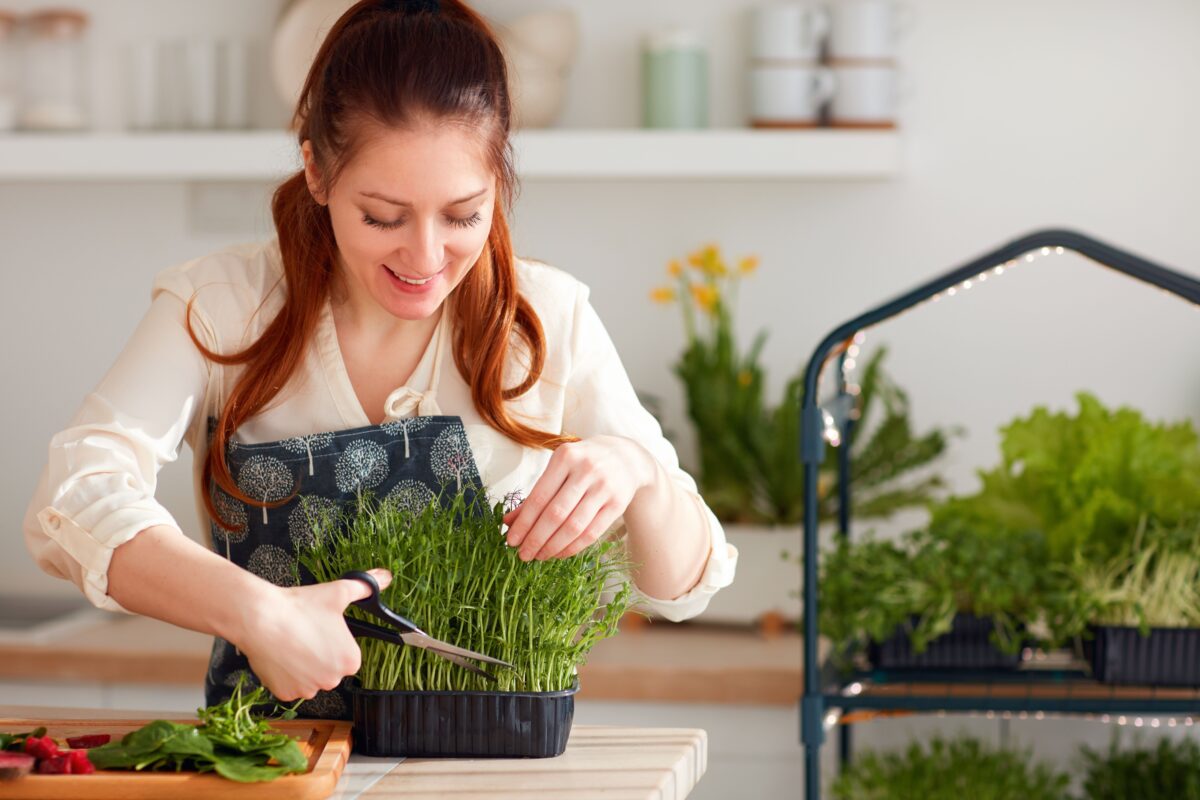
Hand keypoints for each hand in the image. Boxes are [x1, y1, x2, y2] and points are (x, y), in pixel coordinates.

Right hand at [235, 567, 391, 700]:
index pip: (347, 655)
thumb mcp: (338, 592)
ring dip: (303, 666)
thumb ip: (365, 587)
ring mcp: (307, 690)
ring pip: (309, 678)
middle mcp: (332, 680)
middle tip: (307, 635)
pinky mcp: (285, 693)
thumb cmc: (300, 608)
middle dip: (320, 655)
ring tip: (293, 642)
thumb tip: (384, 577)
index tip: (323, 631)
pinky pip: (289, 685)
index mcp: (350, 661)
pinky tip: (282, 655)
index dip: (335, 642)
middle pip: (329, 669)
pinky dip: (285, 673)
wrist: (261, 618)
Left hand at [503, 435, 654, 561]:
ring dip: (553, 546)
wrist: (626, 457)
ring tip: (540, 556)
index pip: (539, 497)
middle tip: (523, 555)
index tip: (511, 540)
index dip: (524, 523)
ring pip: (574, 526)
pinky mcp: (617, 504)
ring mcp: (604, 487)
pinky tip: (559, 553)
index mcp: (565, 457)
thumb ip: (534, 495)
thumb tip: (507, 523)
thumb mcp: (558, 469)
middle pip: (555, 514)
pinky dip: (572, 547)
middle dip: (536, 538)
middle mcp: (586, 470)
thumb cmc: (583, 464)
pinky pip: (591, 533)